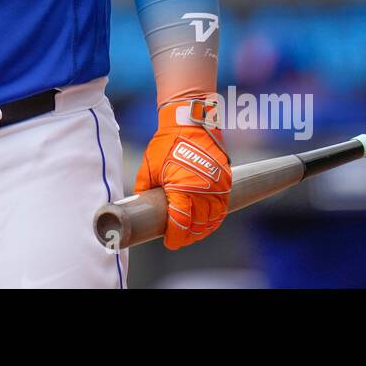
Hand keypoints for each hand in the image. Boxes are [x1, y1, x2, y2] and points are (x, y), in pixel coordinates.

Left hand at [134, 98, 231, 249]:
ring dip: (203, 230)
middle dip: (188, 236)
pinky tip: (208, 222)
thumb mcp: (149, 167)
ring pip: (213, 219)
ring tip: (193, 233)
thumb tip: (140, 205)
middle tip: (179, 239)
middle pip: (198, 225)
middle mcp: (203, 191)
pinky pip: (223, 207)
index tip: (169, 242)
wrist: (190, 122)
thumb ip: (145, 189)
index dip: (175, 237)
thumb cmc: (166, 144)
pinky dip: (216, 218)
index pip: (180, 224)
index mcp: (182, 189)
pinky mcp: (226, 180)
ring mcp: (217, 186)